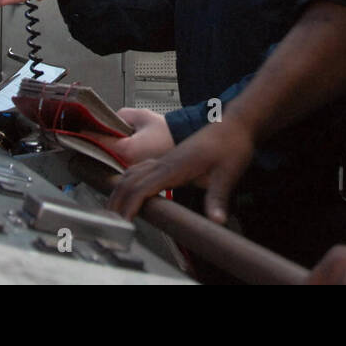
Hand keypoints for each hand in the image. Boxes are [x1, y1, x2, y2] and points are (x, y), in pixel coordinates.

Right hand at [107, 115, 254, 222]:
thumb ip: (218, 198)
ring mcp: (166, 159)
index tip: (122, 222)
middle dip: (117, 200)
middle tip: (110, 221)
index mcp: (175, 166)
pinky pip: (142, 169)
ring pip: (133, 172)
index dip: (129, 206)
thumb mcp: (228, 173)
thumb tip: (217, 220)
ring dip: (120, 189)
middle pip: (130, 180)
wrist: (235, 124)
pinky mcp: (170, 159)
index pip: (142, 188)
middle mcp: (165, 162)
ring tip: (114, 208)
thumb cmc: (232, 144)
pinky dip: (130, 180)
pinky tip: (131, 188)